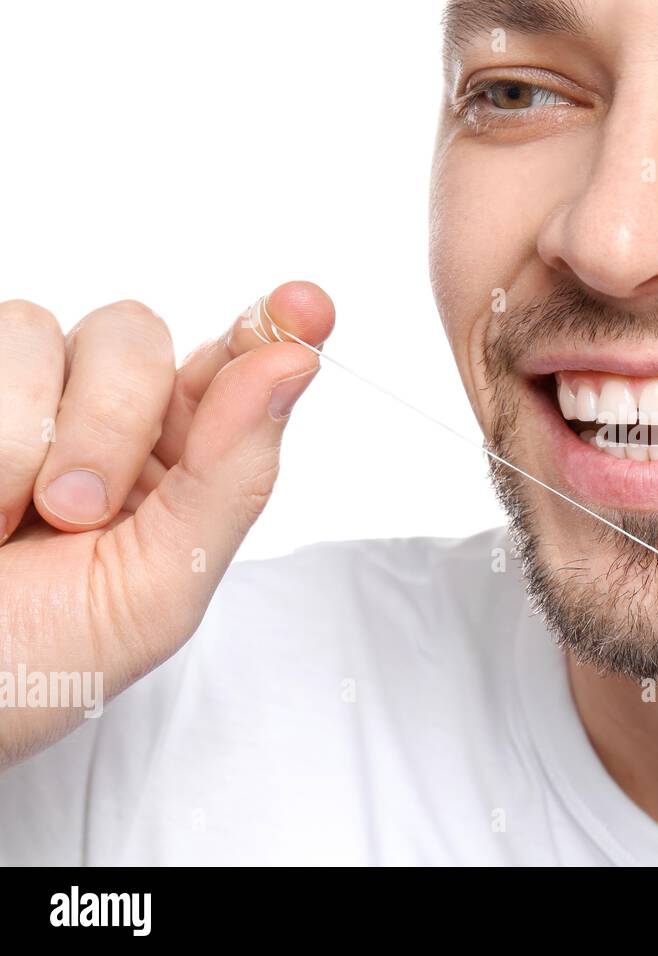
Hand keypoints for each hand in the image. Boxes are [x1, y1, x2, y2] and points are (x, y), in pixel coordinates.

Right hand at [0, 283, 331, 768]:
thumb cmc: (31, 668)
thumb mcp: (157, 590)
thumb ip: (232, 475)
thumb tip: (297, 365)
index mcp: (173, 470)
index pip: (231, 370)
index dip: (273, 325)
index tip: (307, 306)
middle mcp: (94, 423)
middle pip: (135, 335)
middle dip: (110, 420)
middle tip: (74, 513)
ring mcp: (12, 401)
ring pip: (39, 329)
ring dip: (26, 437)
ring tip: (5, 523)